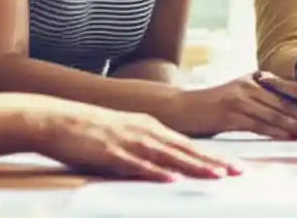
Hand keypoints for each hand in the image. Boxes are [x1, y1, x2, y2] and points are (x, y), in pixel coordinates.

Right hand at [37, 103, 239, 181]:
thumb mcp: (124, 134)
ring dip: (195, 167)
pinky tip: (173, 178)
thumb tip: (165, 164)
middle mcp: (146, 131)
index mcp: (150, 127)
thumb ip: (145, 147)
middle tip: (239, 172)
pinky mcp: (112, 153)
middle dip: (214, 162)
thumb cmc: (90, 129)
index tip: (235, 166)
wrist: (58, 118)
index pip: (189, 144)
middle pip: (187, 149)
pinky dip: (157, 172)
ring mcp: (130, 142)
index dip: (213, 156)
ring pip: (169, 156)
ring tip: (217, 176)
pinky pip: (139, 164)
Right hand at [169, 71, 296, 140]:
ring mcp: (241, 99)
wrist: (180, 107)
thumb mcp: (241, 95)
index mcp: (259, 79)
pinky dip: (278, 131)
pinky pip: (259, 124)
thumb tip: (293, 114)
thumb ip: (265, 100)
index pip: (295, 89)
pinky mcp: (230, 114)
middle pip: (292, 102)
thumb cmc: (214, 105)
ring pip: (280, 115)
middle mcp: (253, 85)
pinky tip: (293, 138)